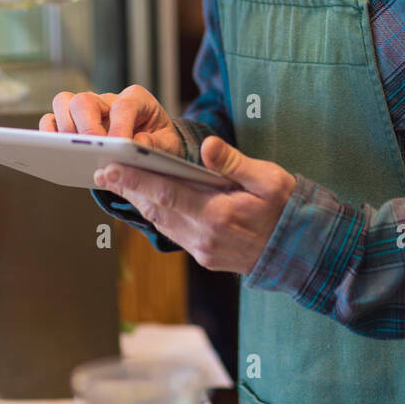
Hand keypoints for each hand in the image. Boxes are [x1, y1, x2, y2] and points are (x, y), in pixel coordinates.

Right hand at [38, 85, 183, 158]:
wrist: (153, 145)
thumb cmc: (159, 142)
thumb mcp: (169, 145)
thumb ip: (157, 145)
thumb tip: (136, 145)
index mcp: (136, 99)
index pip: (124, 105)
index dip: (120, 126)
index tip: (119, 147)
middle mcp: (108, 100)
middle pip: (85, 100)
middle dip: (86, 127)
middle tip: (92, 150)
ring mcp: (88, 111)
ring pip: (64, 102)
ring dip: (63, 127)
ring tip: (70, 152)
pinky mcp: (72, 123)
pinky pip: (51, 121)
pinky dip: (49, 134)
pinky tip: (54, 154)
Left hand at [92, 136, 296, 274]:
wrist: (303, 251)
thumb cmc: (289, 209)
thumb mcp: (269, 179)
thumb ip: (234, 163)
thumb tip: (207, 146)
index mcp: (218, 215)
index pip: (166, 194)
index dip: (134, 180)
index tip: (110, 167)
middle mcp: (205, 237)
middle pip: (156, 209)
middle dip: (127, 190)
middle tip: (102, 171)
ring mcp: (204, 250)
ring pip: (161, 223)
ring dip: (138, 203)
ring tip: (118, 182)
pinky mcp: (206, 256)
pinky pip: (173, 233)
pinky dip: (157, 215)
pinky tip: (148, 201)